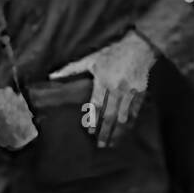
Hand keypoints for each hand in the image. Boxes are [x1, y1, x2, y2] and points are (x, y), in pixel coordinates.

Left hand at [49, 30, 157, 148]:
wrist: (139, 48)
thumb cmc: (112, 53)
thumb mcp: (90, 59)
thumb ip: (71, 69)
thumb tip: (52, 76)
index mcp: (103, 80)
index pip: (97, 105)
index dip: (92, 119)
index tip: (89, 131)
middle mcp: (117, 88)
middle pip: (110, 115)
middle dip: (105, 132)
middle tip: (100, 145)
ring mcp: (131, 91)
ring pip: (124, 117)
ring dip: (118, 132)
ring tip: (112, 144)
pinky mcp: (141, 93)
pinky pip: (135, 112)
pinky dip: (130, 124)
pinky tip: (125, 133)